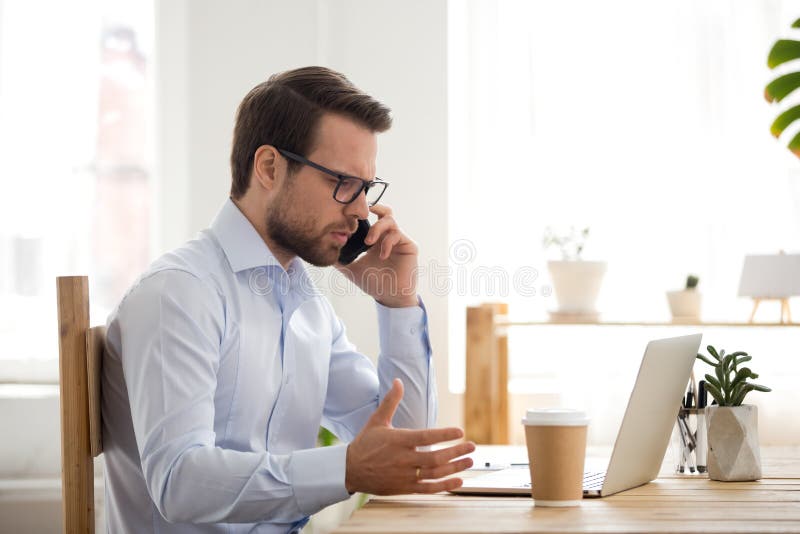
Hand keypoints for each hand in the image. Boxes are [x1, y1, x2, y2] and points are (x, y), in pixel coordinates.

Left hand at [336, 205, 418, 307]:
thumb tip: (324, 250)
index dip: (362, 213)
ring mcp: (398, 240)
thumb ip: (339, 258)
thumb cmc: (373, 282)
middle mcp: (387, 236)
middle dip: (372, 210)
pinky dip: (387, 243)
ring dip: (377, 228)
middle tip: (360, 220)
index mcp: (375, 239)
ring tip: (368, 243)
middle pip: (383, 211)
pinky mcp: (408, 245)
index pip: (371, 218)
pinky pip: (397, 234)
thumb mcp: (351, 268)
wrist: (389, 296)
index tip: (349, 214)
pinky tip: (382, 255)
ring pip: (389, 220)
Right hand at [345, 379, 474, 494]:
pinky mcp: (404, 488)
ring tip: (469, 462)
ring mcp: (405, 476)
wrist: (350, 470)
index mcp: (399, 441)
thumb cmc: (366, 443)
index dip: (445, 434)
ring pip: (435, 474)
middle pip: (435, 458)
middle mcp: (403, 459)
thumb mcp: (377, 420)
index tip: (460, 432)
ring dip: (455, 468)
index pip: (426, 437)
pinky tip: (458, 481)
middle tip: (472, 447)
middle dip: (456, 452)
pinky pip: (428, 489)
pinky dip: (445, 486)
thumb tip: (398, 381)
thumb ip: (390, 401)